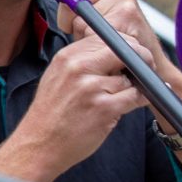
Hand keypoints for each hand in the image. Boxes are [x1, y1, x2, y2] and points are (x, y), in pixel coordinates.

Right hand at [6, 35, 143, 181]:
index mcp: (67, 57)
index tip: (133, 54)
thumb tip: (115, 51)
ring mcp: (91, 88)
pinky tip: (128, 105)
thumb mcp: (58, 77)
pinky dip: (139, 101)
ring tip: (117, 99)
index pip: (107, 37)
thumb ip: (83, 61)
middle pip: (123, 51)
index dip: (125, 45)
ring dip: (132, 87)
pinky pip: (134, 97)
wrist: (38, 144)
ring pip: (130, 77)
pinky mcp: (104, 108)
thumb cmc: (50, 115)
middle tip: (144, 69)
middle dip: (139, 59)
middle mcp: (78, 68)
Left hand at [16, 0, 170, 75]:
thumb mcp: (89, 20)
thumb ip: (74, 4)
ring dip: (83, 35)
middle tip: (90, 33)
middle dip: (69, 20)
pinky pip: (91, 30)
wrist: (147, 63)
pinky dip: (94, 43)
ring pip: (79, 17)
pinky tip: (109, 47)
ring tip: (102, 41)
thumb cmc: (115, 42)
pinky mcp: (126, 13)